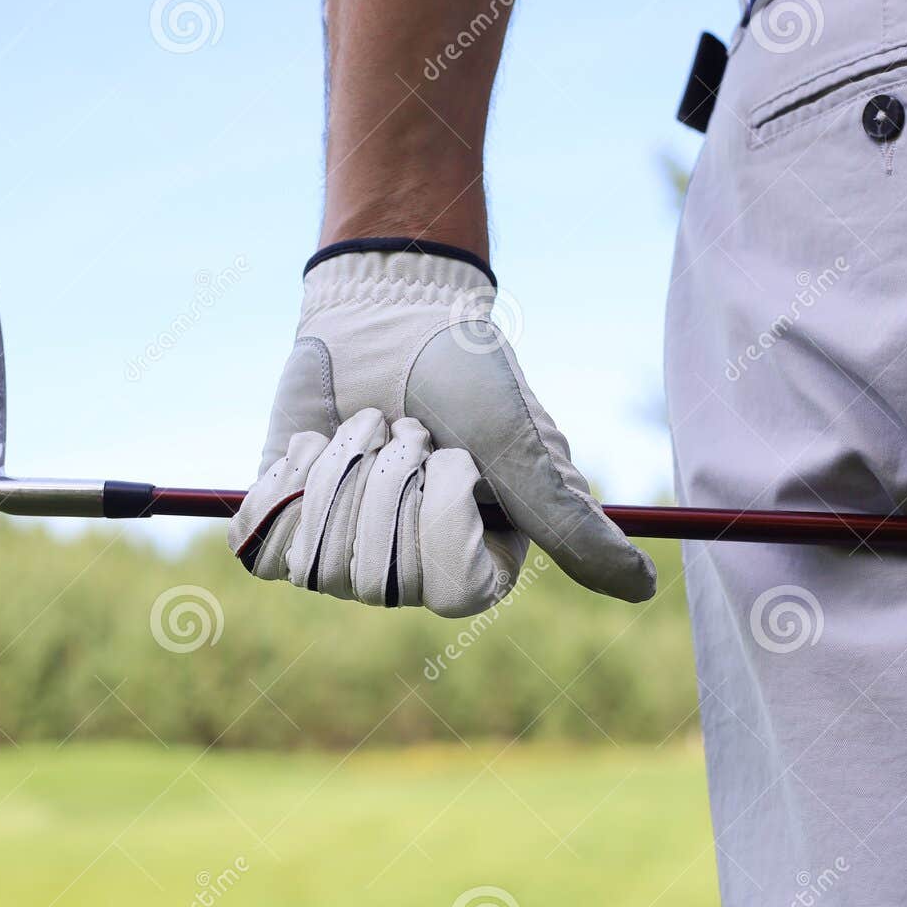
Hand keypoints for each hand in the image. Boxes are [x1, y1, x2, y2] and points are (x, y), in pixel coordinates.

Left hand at [228, 245, 655, 617]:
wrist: (383, 316)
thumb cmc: (467, 377)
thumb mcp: (521, 446)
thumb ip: (571, 524)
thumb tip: (643, 590)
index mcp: (473, 563)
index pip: (451, 590)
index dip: (442, 518)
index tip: (453, 456)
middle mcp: (408, 571)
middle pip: (377, 578)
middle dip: (389, 483)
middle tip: (409, 431)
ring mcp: (341, 551)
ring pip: (318, 560)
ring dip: (341, 470)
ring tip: (365, 429)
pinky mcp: (286, 520)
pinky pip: (263, 543)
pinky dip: (290, 478)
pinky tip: (312, 442)